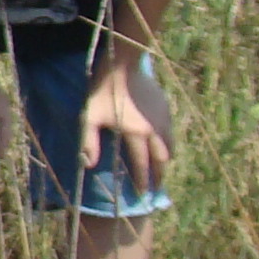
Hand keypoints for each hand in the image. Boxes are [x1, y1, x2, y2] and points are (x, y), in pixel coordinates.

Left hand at [78, 59, 173, 196]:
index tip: (143, 194)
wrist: (123, 64)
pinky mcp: (165, 108)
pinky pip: (170, 132)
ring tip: (162, 170)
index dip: (142, 181)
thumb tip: (89, 166)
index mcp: (135, 134)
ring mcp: (162, 119)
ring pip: (169, 146)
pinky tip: (164, 146)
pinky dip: (169, 144)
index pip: (141, 164)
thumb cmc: (103, 91)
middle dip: (159, 176)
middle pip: (160, 159)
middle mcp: (153, 130)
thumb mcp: (89, 117)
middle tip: (157, 188)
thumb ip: (89, 142)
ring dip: (166, 160)